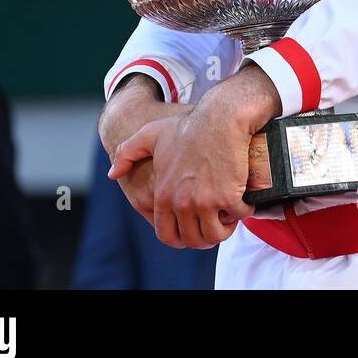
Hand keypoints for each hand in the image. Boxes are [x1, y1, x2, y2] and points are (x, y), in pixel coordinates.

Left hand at [109, 67, 278, 248]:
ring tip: (230, 217)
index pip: (168, 235)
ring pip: (215, 235)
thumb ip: (127, 153)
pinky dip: (243, 211)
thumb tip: (113, 173)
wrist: (220, 118)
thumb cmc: (189, 125)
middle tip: (216, 226)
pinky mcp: (228, 197)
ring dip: (225, 229)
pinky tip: (244, 200)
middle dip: (205, 237)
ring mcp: (205, 202)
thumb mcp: (151, 134)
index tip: (194, 232)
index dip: (182, 239)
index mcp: (162, 195)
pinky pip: (238, 215)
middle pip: (194, 239)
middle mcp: (182, 203)